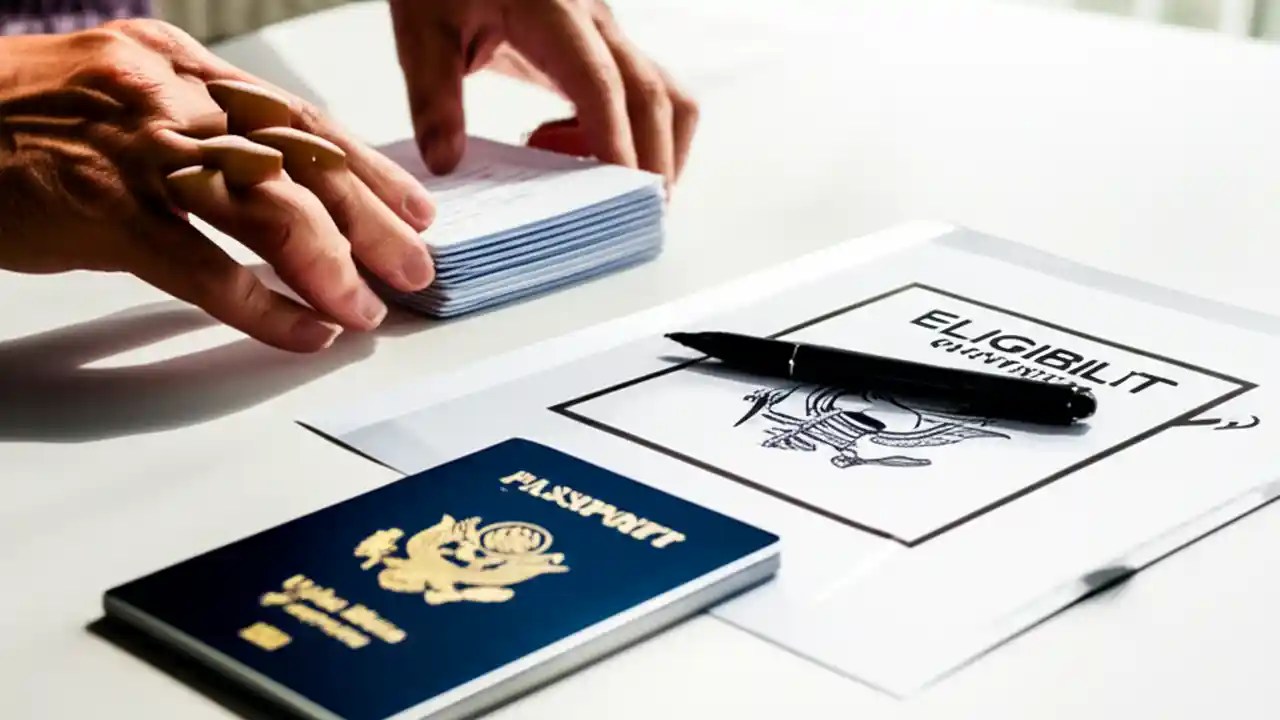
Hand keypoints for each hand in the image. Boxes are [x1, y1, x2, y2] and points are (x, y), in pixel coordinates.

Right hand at [0, 20, 437, 351]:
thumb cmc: (17, 116)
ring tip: (367, 310)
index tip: (415, 209)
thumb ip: (196, 124)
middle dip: (370, 222)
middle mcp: (172, 100)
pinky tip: (303, 332)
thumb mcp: (119, 93)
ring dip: (331, 268)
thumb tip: (275, 174)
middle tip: (416, 268)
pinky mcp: (103, 211)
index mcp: (181, 67)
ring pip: (267, 210)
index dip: (367, 169)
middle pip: (302, 163)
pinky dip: (262, 307)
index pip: (300, 121)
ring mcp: (139, 153)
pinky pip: (203, 268)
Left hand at [389, 0, 698, 189]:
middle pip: (653, 95)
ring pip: (665, 92)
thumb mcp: (423, 29)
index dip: (614, 142)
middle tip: (632, 215)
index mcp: (555, 13)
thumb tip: (446, 162)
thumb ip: (433, 95)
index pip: (600, 85)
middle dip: (653, 160)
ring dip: (657, 147)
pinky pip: (644, 91)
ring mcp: (607, 32)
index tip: (619, 192)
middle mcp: (595, 21)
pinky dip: (634, 132)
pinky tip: (574, 147)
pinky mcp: (604, 43)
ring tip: (608, 186)